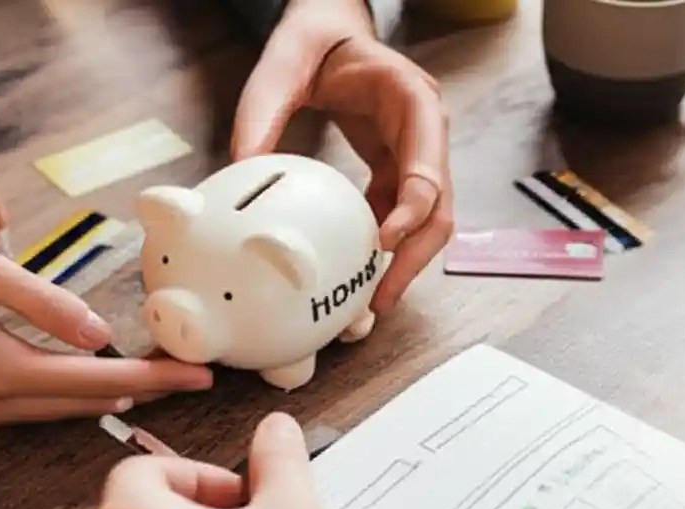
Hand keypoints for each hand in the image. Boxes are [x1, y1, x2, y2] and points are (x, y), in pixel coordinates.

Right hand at [0, 173, 210, 427]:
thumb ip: (47, 302)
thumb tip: (104, 336)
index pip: (96, 382)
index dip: (155, 377)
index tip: (202, 374)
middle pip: (85, 404)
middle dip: (144, 390)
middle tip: (197, 376)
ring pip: (61, 409)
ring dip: (113, 392)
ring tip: (165, 377)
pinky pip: (36, 404)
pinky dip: (76, 391)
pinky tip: (106, 379)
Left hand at [232, 0, 453, 313]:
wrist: (329, 31)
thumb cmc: (313, 41)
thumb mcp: (281, 65)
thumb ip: (261, 112)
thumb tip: (244, 171)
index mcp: (412, 98)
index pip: (428, 164)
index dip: (412, 208)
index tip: (381, 241)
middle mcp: (426, 131)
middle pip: (440, 206)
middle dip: (415, 256)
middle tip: (381, 296)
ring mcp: (417, 153)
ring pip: (428, 221)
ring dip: (406, 263)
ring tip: (373, 300)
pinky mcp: (398, 169)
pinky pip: (400, 216)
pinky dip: (385, 247)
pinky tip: (358, 274)